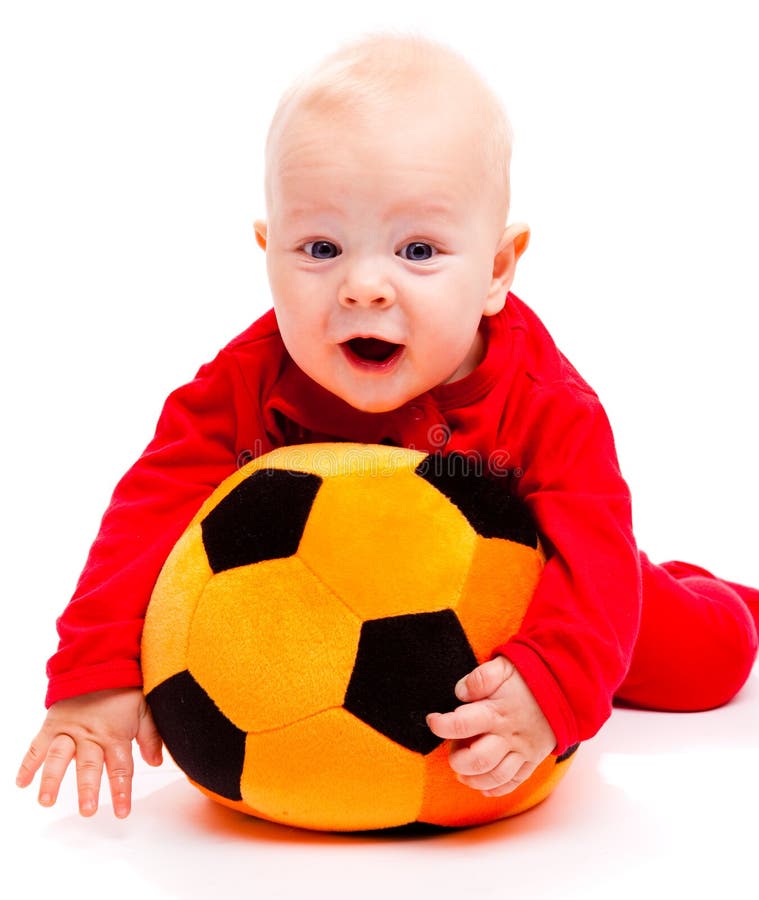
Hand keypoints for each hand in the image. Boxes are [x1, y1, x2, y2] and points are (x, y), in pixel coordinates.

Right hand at [16, 688, 162, 817]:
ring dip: (52, 779)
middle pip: (89, 765)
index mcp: (115, 734)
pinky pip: (37, 746)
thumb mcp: (145, 709)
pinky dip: (27, 764)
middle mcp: (91, 735)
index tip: (122, 812)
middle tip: (88, 810)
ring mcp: (69, 730)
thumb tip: (156, 762)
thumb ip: (151, 737)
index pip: (120, 769)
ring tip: (47, 800)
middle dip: (88, 789)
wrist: (100, 663)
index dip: (121, 792)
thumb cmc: (124, 689)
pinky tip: (21, 782)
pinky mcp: (52, 724)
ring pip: (59, 757)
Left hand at [426, 655, 555, 796]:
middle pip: (477, 760)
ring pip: (495, 777)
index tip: (432, 721)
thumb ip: (480, 677)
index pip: (462, 724)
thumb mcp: (503, 667)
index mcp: (497, 712)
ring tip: (460, 771)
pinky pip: (513, 783)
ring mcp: (522, 752)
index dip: (441, 725)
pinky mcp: (531, 761)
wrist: (565, 689)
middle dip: (457, 760)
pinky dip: (495, 789)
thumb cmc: (528, 678)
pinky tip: (481, 784)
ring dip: (472, 779)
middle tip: (453, 748)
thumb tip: (460, 692)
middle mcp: (509, 736)